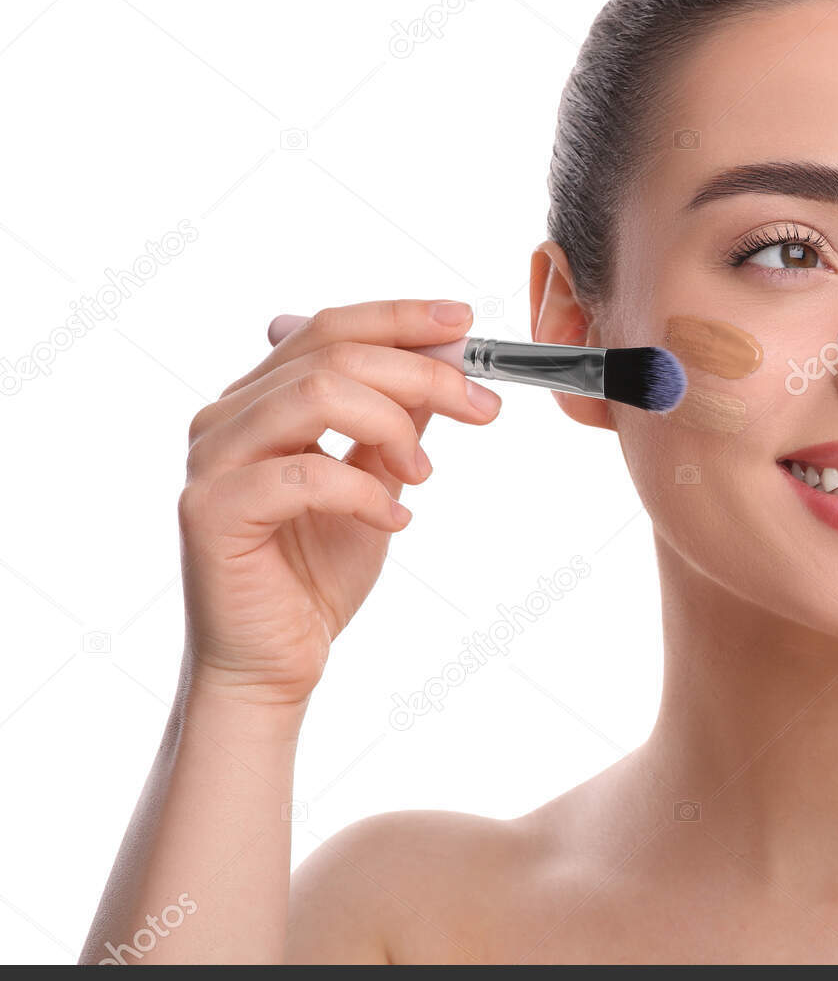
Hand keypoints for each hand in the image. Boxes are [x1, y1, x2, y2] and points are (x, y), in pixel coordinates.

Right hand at [178, 300, 500, 707]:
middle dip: (421, 373)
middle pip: (331, 353)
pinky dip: (364, 492)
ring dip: (392, 426)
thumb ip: (397, 421)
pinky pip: (303, 473)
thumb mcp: (377, 480)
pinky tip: (395, 521)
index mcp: (259, 399)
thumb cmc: (316, 572)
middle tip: (482, 408)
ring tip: (422, 477)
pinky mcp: (212, 511)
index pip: (330, 328)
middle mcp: (226, 418)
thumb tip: (444, 362)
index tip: (464, 324)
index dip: (400, 318)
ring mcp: (213, 461)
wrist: (274, 661)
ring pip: (315, 393)